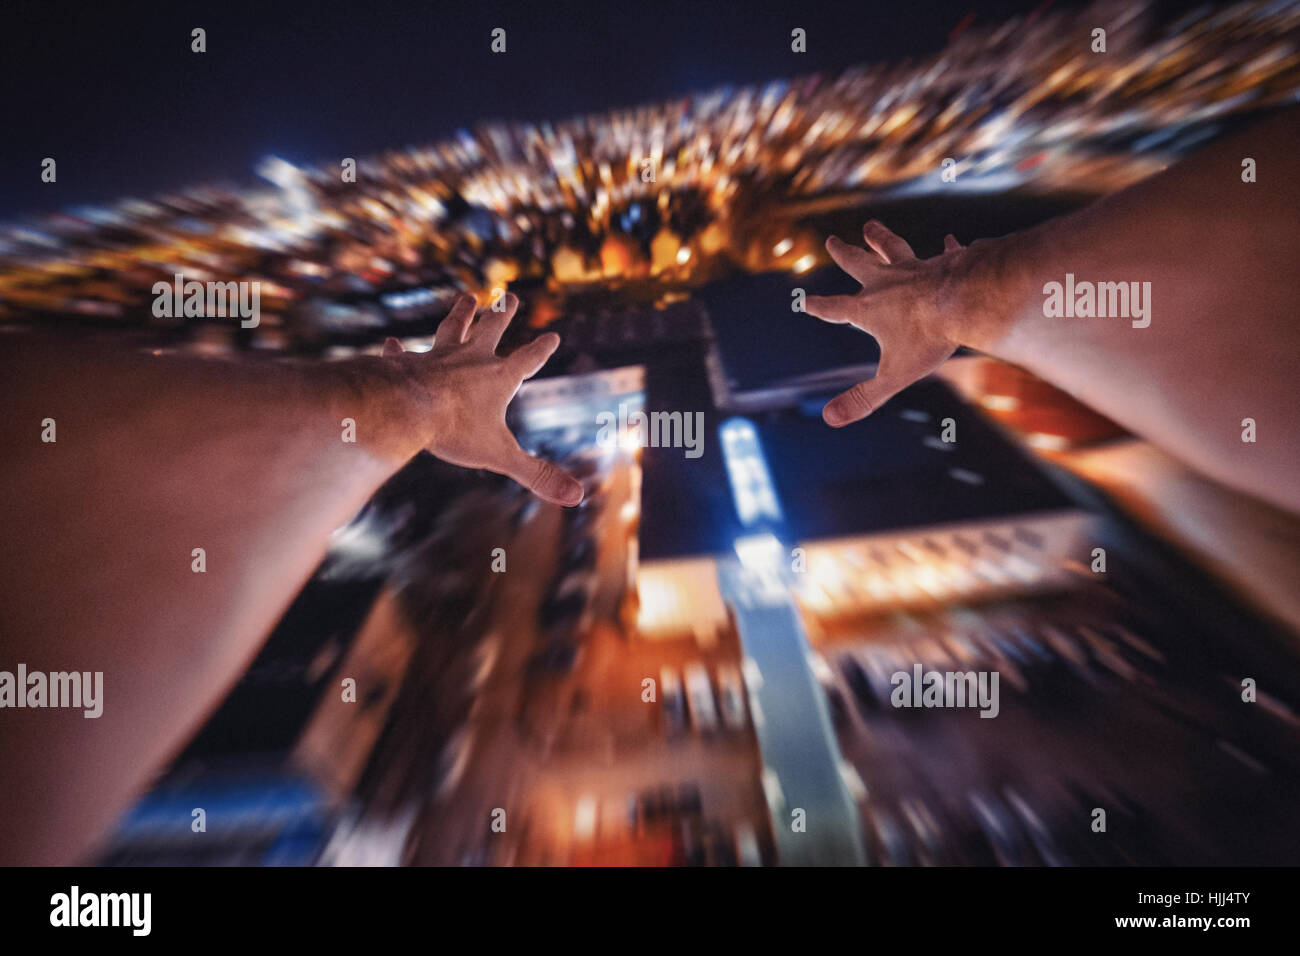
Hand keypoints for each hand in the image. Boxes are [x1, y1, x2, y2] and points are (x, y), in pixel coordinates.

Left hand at [383, 292, 583, 505]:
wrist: (405, 408)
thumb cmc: (454, 429)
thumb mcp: (501, 456)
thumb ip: (537, 475)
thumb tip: (576, 495)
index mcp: (497, 378)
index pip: (527, 360)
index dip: (541, 349)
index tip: (552, 335)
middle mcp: (470, 359)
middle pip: (490, 329)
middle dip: (502, 314)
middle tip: (509, 296)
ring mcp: (437, 357)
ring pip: (452, 327)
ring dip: (461, 313)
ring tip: (467, 297)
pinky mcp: (407, 363)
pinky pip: (403, 353)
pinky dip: (398, 349)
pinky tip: (391, 342)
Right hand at [805, 221, 968, 426]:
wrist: (965, 302)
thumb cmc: (928, 338)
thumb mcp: (893, 375)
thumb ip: (864, 398)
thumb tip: (829, 418)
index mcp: (869, 309)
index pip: (836, 308)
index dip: (819, 306)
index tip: (805, 301)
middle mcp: (887, 283)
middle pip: (859, 264)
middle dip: (844, 254)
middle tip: (833, 240)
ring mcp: (916, 269)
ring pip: (892, 248)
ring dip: (880, 238)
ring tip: (871, 227)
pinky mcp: (944, 263)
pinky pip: (944, 253)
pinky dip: (947, 249)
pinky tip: (951, 241)